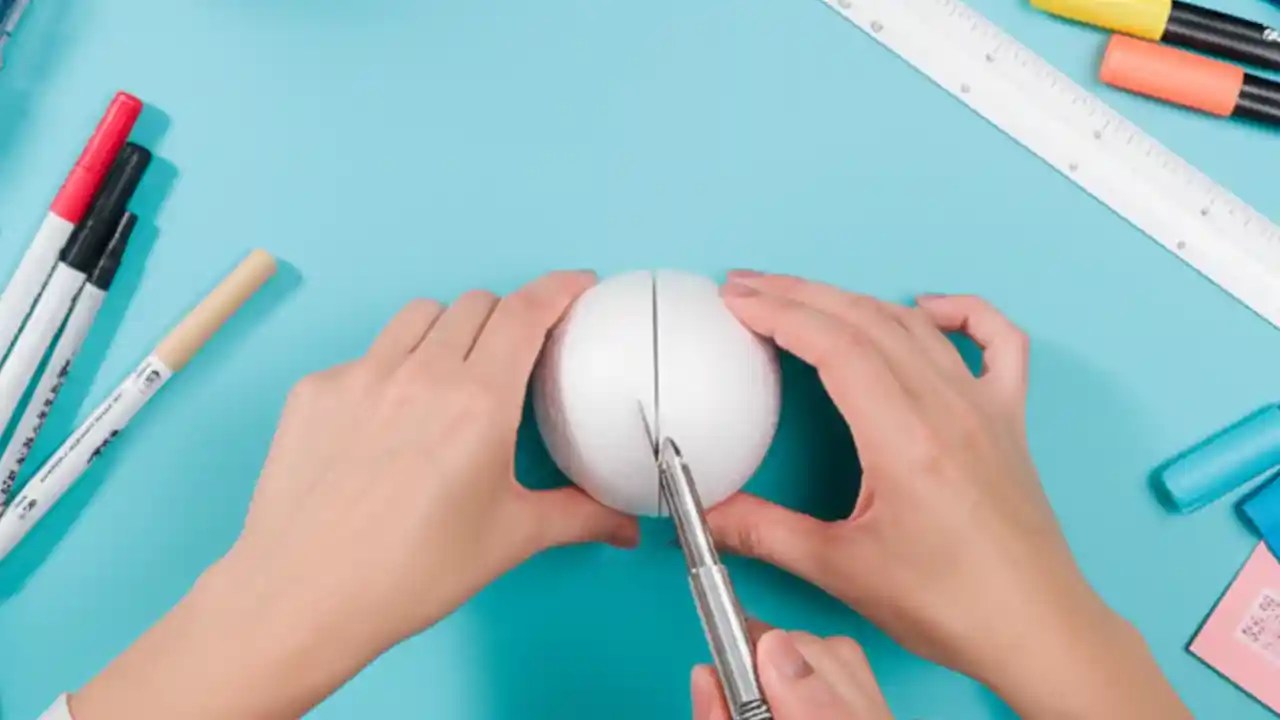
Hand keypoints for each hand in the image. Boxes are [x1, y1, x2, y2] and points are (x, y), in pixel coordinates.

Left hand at [71, 271, 638, 719]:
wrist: (303, 597)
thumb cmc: (410, 573)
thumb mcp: (509, 539)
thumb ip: (578, 516)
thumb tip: (625, 526)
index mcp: (478, 402)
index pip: (526, 313)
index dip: (559, 288)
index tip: (577, 285)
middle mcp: (420, 374)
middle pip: (477, 304)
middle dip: (507, 316)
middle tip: (517, 354)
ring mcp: (360, 375)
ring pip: (419, 315)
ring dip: (449, 328)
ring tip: (453, 372)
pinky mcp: (315, 390)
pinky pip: (367, 353)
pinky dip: (391, 366)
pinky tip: (391, 417)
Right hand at [710, 272, 1188, 718]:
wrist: (1038, 632)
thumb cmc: (954, 606)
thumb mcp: (842, 570)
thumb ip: (765, 533)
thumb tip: (707, 514)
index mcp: (906, 437)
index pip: (833, 344)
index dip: (778, 312)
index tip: (736, 299)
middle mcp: (948, 407)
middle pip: (865, 319)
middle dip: (798, 294)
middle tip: (746, 287)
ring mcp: (983, 407)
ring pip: (913, 325)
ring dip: (852, 300)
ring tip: (803, 296)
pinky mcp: (1008, 421)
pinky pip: (996, 341)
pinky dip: (959, 311)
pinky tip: (926, 306)